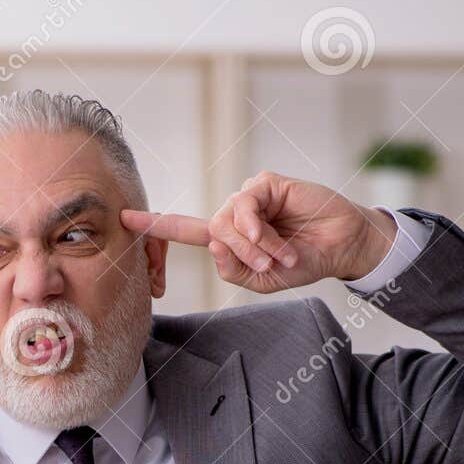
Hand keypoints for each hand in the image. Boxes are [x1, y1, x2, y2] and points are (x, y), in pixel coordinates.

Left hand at [122, 171, 397, 293]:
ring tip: (278, 254)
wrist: (339, 248)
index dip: (156, 225)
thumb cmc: (302, 262)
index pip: (185, 231)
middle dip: (239, 255)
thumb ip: (233, 269)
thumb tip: (214, 243)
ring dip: (251, 245)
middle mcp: (233, 214)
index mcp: (228, 238)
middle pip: (211, 233)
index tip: (124, 218)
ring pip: (225, 221)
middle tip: (269, 265)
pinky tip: (273, 236)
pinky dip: (256, 228)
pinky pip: (244, 206)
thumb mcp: (261, 280)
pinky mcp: (265, 184)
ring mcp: (248, 197)